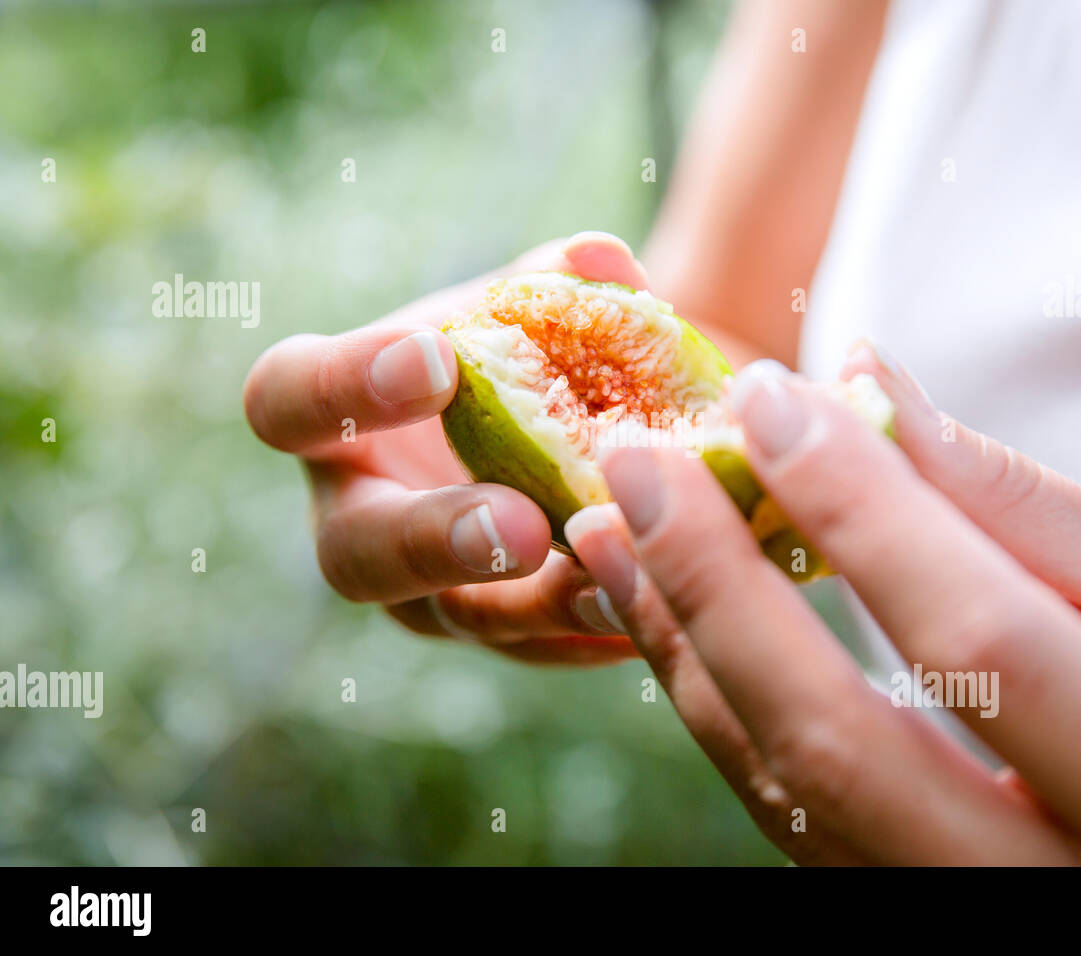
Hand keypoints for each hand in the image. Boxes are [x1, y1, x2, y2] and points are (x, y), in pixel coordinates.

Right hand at [243, 232, 648, 664]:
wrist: (578, 422)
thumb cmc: (520, 350)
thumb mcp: (530, 308)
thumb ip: (554, 281)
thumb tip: (603, 259)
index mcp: (336, 421)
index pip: (290, 400)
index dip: (343, 387)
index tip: (433, 359)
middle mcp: (364, 519)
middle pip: (359, 553)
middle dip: (437, 539)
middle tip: (521, 522)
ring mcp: (429, 592)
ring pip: (461, 619)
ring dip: (538, 604)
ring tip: (611, 580)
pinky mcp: (503, 633)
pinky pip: (541, 649)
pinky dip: (598, 629)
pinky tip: (653, 610)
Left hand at [565, 349, 1080, 862]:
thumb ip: (1015, 503)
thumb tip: (866, 390)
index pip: (978, 637)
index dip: (862, 509)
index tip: (770, 398)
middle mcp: (1046, 886)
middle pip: (839, 740)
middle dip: (719, 589)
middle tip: (637, 466)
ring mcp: (953, 911)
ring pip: (783, 785)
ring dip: (681, 643)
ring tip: (611, 526)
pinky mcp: (890, 901)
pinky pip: (775, 804)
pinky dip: (704, 697)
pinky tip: (655, 604)